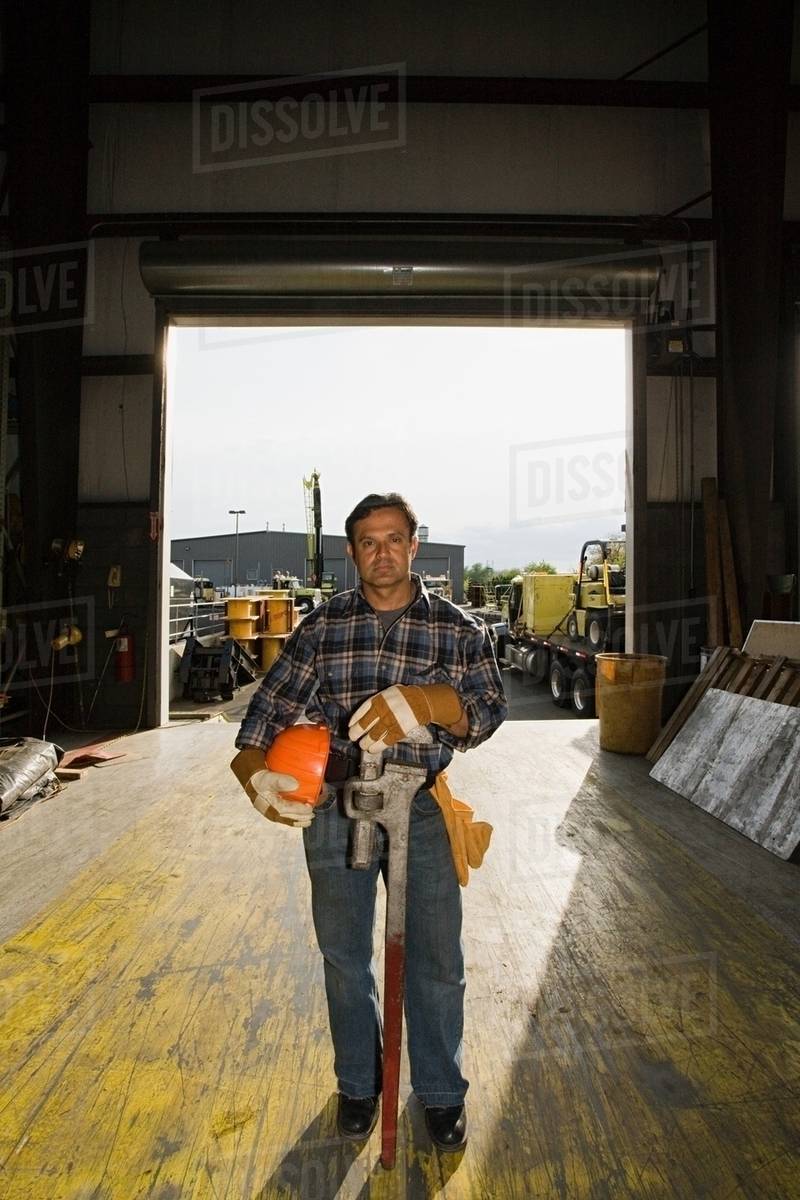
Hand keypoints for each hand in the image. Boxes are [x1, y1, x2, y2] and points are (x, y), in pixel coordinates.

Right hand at [230, 748, 314, 827]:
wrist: (254, 783)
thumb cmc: (262, 781)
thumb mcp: (269, 779)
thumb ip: (281, 781)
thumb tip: (296, 785)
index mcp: (271, 807)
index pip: (289, 810)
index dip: (300, 810)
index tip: (310, 807)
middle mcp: (273, 813)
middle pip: (290, 819)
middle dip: (302, 818)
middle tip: (312, 814)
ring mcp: (274, 814)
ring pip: (289, 820)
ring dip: (300, 820)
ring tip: (309, 819)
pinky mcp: (276, 813)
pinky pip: (288, 818)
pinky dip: (296, 818)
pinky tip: (302, 817)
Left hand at [348, 683, 462, 752]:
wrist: (422, 701)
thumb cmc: (403, 697)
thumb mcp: (387, 693)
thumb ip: (375, 702)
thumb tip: (360, 716)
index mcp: (379, 699)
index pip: (362, 710)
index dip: (354, 720)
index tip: (350, 726)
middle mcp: (384, 709)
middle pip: (365, 724)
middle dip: (356, 732)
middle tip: (353, 737)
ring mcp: (392, 720)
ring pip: (374, 734)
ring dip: (366, 742)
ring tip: (363, 745)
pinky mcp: (400, 729)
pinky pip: (386, 740)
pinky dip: (378, 746)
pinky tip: (373, 749)